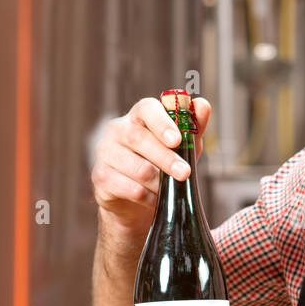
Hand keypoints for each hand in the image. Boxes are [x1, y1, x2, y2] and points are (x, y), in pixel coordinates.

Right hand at [90, 94, 212, 240]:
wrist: (134, 200)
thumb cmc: (159, 164)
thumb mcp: (181, 146)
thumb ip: (192, 126)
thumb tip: (203, 106)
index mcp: (137, 117)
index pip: (146, 109)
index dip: (162, 123)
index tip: (177, 139)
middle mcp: (117, 130)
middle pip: (139, 139)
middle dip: (166, 158)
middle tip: (185, 172)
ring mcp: (105, 153)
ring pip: (137, 168)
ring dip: (159, 182)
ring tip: (170, 189)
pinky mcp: (101, 177)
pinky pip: (131, 188)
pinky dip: (148, 196)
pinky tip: (155, 199)